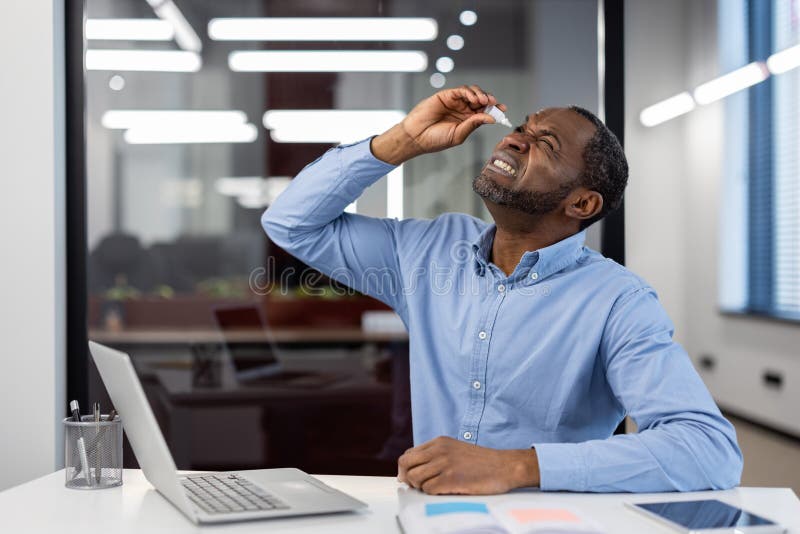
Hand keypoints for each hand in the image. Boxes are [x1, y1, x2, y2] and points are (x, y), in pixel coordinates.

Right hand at [371, 85, 505, 164]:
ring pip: (473, 93)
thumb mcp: (459, 135)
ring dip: (481, 95)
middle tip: (495, 104)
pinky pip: (461, 91)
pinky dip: (470, 92)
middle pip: (481, 101)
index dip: (494, 110)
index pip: (484, 113)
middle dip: (490, 101)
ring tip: (484, 102)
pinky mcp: (446, 96)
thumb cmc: (435, 139)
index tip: (503, 110)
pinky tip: (474, 99)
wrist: (417, 137)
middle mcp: (462, 110)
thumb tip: (491, 118)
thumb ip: (474, 124)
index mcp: (467, 121)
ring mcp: (455, 102)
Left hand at [397, 436, 538, 494]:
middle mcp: (439, 450)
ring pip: (414, 478)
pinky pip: (428, 489)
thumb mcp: (455, 449)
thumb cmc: (481, 462)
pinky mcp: (451, 479)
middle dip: (408, 478)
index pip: (408, 454)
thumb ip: (435, 455)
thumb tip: (409, 471)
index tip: (411, 478)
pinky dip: (432, 494)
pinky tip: (444, 491)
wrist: (504, 466)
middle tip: (418, 486)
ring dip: (420, 487)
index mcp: (439, 442)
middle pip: (406, 465)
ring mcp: (445, 464)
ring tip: (434, 488)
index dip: (406, 469)